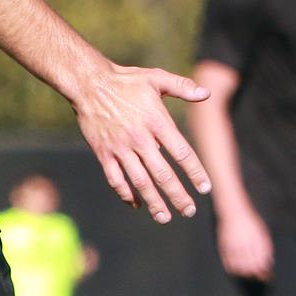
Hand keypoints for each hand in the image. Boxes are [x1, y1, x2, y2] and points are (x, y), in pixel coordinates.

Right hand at [72, 64, 211, 222]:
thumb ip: (182, 86)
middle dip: (178, 196)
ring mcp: (120, 148)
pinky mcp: (103, 153)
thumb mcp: (156, 78)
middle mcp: (140, 138)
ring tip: (165, 217)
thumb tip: (206, 93)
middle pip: (162, 174)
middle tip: (190, 211)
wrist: (89, 84)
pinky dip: (126, 194)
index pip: (182, 152)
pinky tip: (136, 204)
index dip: (195, 172)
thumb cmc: (126, 80)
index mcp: (157, 121)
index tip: (205, 188)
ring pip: (139, 182)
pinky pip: (115, 179)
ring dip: (153, 202)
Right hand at [217, 209, 273, 279]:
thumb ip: (266, 248)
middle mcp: (243, 244)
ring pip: (239, 268)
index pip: (260, 261)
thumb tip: (269, 263)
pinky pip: (228, 264)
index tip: (268, 276)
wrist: (233, 211)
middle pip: (250, 266)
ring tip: (249, 273)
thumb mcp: (262, 232)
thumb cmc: (250, 222)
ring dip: (245, 273)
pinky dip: (234, 270)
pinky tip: (238, 270)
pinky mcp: (223, 247)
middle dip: (256, 274)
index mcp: (255, 240)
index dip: (264, 271)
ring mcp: (232, 246)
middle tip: (259, 276)